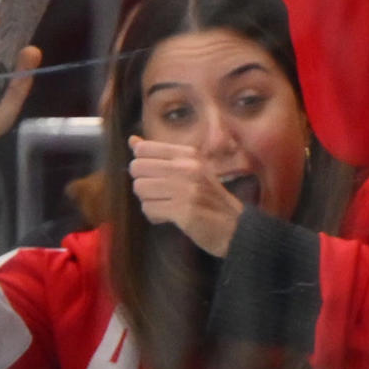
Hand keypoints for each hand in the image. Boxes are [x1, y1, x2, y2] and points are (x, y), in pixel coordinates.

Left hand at [124, 135, 243, 255]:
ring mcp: (185, 189)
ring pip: (140, 189)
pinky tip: (169, 217)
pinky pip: (149, 209)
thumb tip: (132, 141)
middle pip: (137, 168)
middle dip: (143, 184)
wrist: (235, 228)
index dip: (142, 165)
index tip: (155, 176)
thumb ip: (161, 156)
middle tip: (160, 194)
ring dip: (149, 201)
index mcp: (188, 154)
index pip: (143, 149)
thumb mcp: (191, 169)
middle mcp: (187, 167)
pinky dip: (155, 216)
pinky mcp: (183, 211)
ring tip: (166, 206)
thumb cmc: (210, 199)